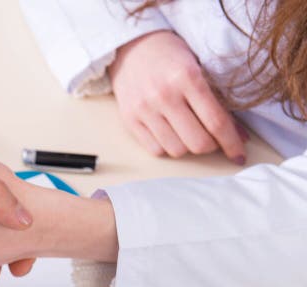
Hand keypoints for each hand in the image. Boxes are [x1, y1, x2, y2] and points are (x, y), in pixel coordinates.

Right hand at [108, 30, 247, 163]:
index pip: (216, 122)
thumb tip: (239, 136)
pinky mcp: (130, 120)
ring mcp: (144, 109)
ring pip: (177, 150)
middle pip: (198, 142)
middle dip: (211, 146)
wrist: (132, 47)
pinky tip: (171, 134)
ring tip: (189, 133)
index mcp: (187, 77)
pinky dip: (168, 147)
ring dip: (188, 147)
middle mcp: (164, 95)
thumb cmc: (171, 56)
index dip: (232, 143)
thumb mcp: (199, 67)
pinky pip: (155, 150)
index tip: (239, 155)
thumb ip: (217, 100)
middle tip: (213, 139)